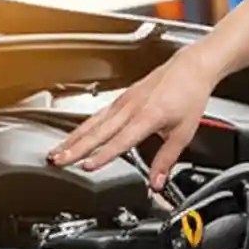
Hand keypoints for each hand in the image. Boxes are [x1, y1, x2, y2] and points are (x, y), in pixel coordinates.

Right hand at [46, 48, 218, 189]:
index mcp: (149, 116)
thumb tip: (158, 182)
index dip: (104, 154)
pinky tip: (72, 136)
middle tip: (58, 161)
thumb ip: (167, 159)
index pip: (122, 140)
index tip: (87, 166)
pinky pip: (98, 114)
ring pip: (93, 121)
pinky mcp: (121, 97)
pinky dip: (82, 126)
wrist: (192, 67)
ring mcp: (124, 101)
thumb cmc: (190, 94)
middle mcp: (132, 107)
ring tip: (56, 152)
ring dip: (73, 138)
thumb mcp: (185, 131)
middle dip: (76, 148)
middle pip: (99, 131)